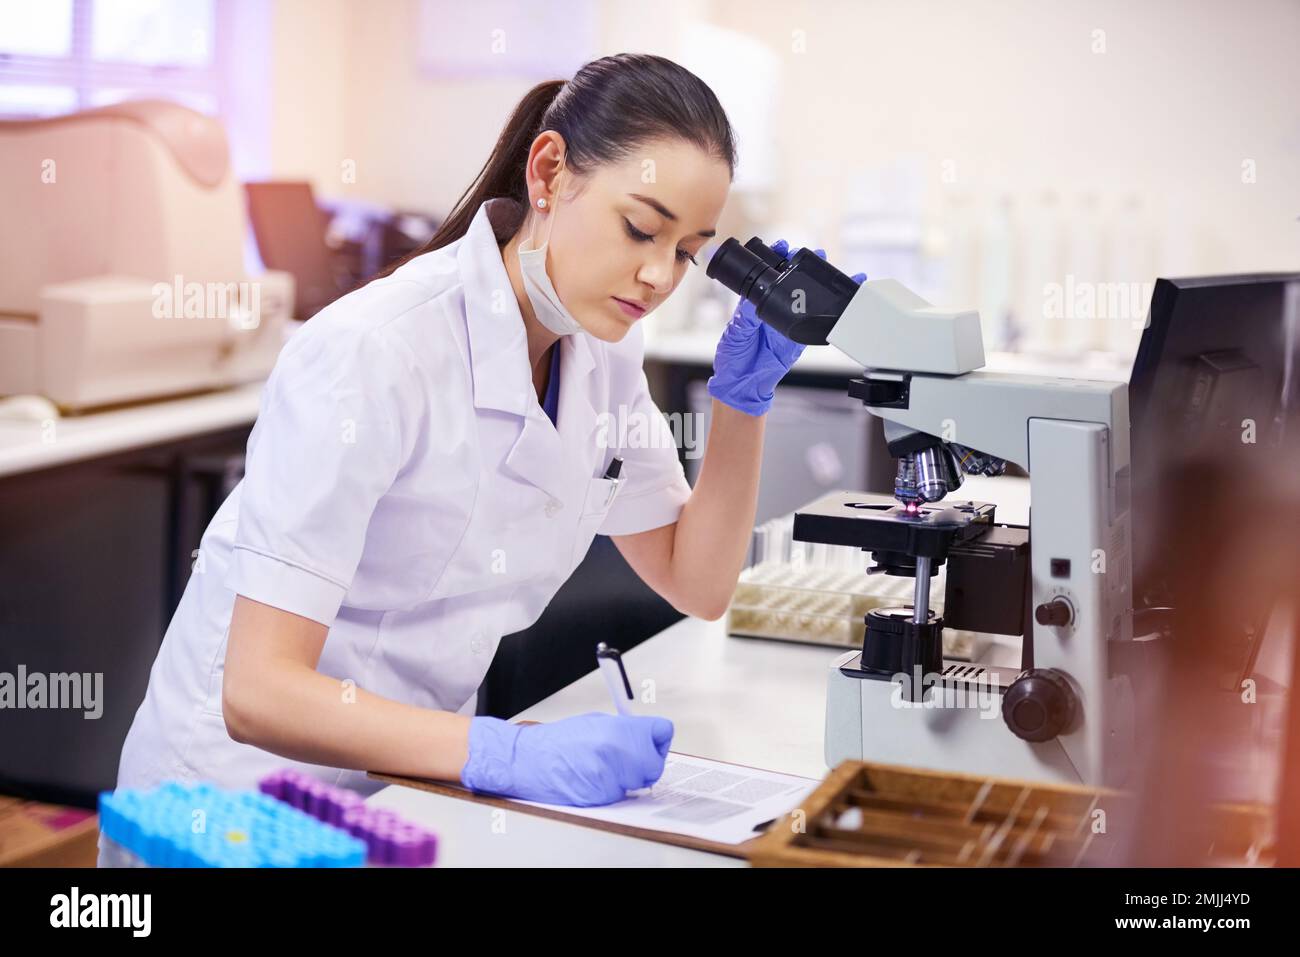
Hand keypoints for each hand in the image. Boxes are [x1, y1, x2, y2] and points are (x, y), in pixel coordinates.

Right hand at [460, 711, 673, 806]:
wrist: (529, 760)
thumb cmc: (558, 741)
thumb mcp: (596, 722)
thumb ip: (625, 730)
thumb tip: (646, 737)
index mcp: (619, 730)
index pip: (662, 732)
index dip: (657, 739)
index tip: (651, 743)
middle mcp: (618, 753)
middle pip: (656, 763)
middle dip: (645, 763)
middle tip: (627, 759)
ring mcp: (610, 777)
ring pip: (638, 783)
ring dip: (628, 778)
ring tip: (604, 767)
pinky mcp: (601, 798)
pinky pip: (619, 795)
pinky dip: (611, 789)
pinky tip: (594, 778)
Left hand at [706, 239, 865, 415]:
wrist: (742, 384)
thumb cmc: (732, 357)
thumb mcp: (735, 334)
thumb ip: (745, 319)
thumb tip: (754, 304)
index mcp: (755, 303)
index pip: (768, 275)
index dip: (777, 258)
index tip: (782, 247)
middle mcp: (774, 309)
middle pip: (792, 281)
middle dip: (804, 265)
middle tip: (816, 253)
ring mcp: (789, 322)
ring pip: (808, 298)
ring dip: (821, 283)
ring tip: (833, 268)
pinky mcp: (800, 338)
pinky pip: (818, 323)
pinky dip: (833, 312)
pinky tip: (845, 299)